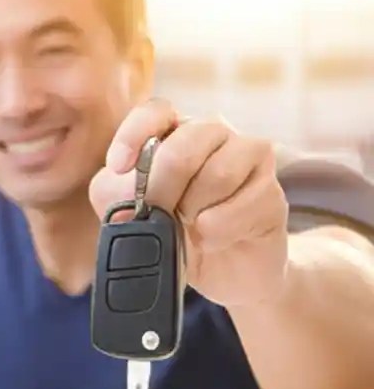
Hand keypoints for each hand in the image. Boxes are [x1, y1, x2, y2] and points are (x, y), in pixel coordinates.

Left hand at [89, 99, 289, 306]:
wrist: (218, 276)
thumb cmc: (171, 235)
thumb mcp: (128, 214)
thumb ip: (116, 193)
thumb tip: (126, 187)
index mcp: (172, 133)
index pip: (155, 111)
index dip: (134, 134)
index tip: (118, 167)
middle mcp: (211, 135)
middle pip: (187, 142)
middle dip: (164, 186)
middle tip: (158, 214)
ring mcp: (247, 158)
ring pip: (219, 172)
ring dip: (195, 209)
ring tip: (189, 227)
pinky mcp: (272, 191)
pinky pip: (247, 201)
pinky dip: (220, 228)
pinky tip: (212, 238)